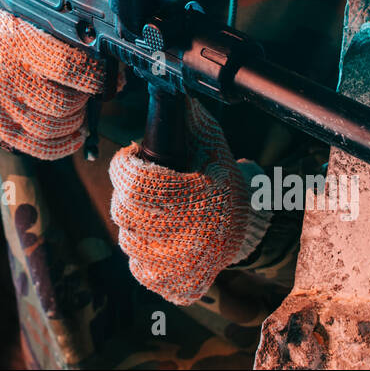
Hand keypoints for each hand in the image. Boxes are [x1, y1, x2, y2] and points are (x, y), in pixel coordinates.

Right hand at [0, 0, 105, 159]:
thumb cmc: (10, 35)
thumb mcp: (33, 23)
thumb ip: (69, 43)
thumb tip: (117, 75)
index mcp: (15, 43)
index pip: (66, 67)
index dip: (93, 77)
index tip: (104, 77)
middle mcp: (2, 77)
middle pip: (60, 103)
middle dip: (83, 102)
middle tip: (87, 93)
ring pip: (49, 128)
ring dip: (74, 123)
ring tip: (78, 110)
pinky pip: (34, 147)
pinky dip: (61, 147)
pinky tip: (74, 137)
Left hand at [108, 100, 269, 304]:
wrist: (246, 225)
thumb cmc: (222, 177)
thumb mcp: (211, 143)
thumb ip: (188, 118)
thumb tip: (168, 85)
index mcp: (200, 196)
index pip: (136, 183)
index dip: (123, 166)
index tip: (128, 158)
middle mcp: (192, 235)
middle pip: (125, 212)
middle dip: (125, 193)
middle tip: (139, 185)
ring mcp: (185, 265)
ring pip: (128, 241)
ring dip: (133, 223)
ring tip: (152, 210)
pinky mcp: (179, 284)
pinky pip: (140, 270)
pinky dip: (143, 253)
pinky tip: (157, 237)